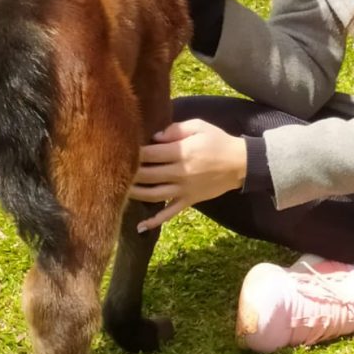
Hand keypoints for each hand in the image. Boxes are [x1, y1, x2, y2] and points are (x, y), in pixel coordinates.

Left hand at [129, 118, 246, 232]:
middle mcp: (180, 173)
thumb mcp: (199, 126)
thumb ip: (175, 129)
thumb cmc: (218, 141)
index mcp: (182, 152)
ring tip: (118, 191)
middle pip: (148, 174)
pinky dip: (155, 221)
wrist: (240, 163)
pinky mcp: (189, 200)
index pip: (151, 153)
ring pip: (154, 194)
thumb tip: (155, 137)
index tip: (120, 149)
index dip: (135, 152)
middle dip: (130, 172)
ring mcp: (184, 190)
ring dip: (135, 194)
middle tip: (113, 169)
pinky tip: (140, 227)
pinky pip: (170, 213)